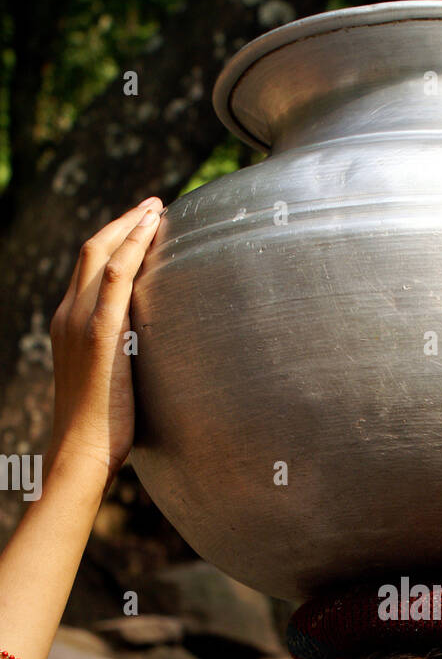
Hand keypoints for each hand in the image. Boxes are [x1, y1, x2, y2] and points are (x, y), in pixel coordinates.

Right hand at [48, 197, 162, 481]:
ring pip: (101, 254)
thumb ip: (123, 366)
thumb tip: (153, 366)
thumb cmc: (101, 433)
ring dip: (130, 225)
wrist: (81, 452)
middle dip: (122, 224)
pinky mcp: (100, 332)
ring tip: (157, 208)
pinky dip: (132, 245)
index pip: (88, 272)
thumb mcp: (109, 388)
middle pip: (91, 251)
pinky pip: (115, 276)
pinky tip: (151, 227)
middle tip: (152, 207)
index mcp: (68, 326)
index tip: (139, 230)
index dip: (113, 246)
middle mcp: (68, 315)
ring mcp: (81, 321)